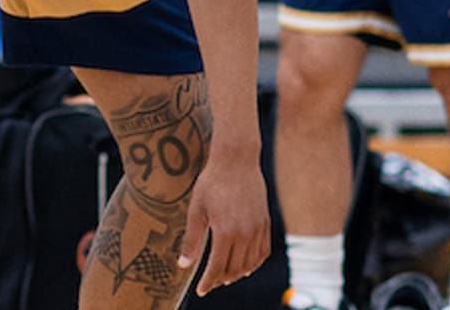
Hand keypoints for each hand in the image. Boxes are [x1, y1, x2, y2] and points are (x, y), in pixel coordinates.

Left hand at [177, 152, 269, 294]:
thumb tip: (183, 264)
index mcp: (225, 231)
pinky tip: (246, 264)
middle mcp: (244, 233)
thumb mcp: (196, 210)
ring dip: (238, 273)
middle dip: (221, 279)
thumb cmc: (212, 182)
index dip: (208, 282)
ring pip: (250, 263)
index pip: (217, 268)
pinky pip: (263, 251)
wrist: (236, 160)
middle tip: (211, 282)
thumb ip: (192, 240)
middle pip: (234, 269)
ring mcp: (257, 228)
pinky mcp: (265, 222)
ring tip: (226, 275)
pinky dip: (254, 263)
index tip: (201, 289)